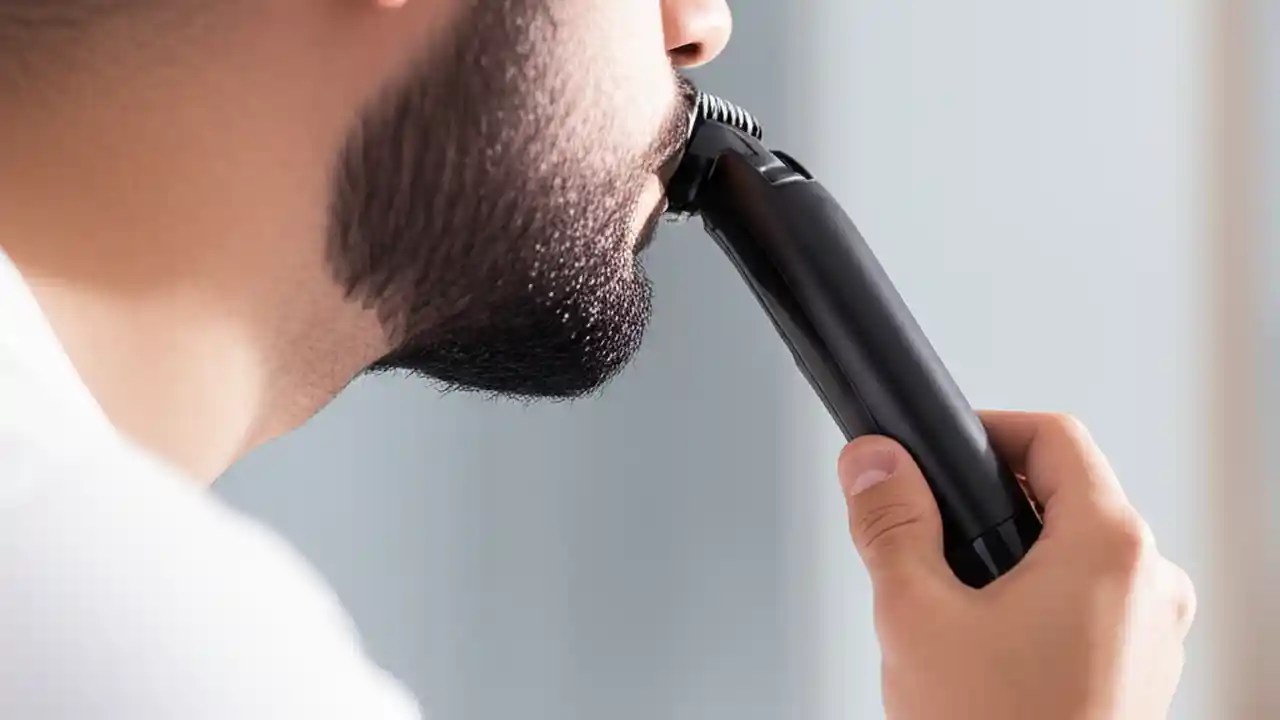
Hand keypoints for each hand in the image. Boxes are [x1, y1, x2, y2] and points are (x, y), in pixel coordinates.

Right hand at [837, 411, 1195, 719]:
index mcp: (1111, 549)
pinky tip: (986, 648)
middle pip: (1063, 493)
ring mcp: (1154, 632)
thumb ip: (889, 522)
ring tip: (955, 611)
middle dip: (986, 506)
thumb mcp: (915, 615)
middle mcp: (1151, 583)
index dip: (983, 431)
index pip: (1052, 436)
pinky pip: (1089, 603)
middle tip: (930, 543)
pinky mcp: (1140, 671)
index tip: (936, 452)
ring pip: (1073, 551)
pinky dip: (1036, 602)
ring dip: (1010, 558)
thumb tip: (873, 462)